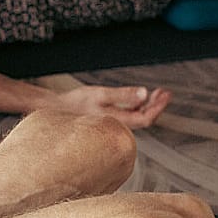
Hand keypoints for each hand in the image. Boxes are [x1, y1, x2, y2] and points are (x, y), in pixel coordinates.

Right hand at [41, 85, 170, 129]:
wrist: (52, 111)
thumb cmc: (73, 104)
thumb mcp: (99, 95)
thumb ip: (123, 95)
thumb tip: (144, 93)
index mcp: (116, 122)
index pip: (146, 118)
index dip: (158, 107)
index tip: (165, 93)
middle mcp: (116, 126)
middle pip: (144, 119)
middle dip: (156, 105)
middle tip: (164, 91)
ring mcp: (112, 124)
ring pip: (136, 118)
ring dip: (147, 104)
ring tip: (155, 92)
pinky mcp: (106, 121)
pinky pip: (127, 116)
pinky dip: (135, 105)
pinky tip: (137, 98)